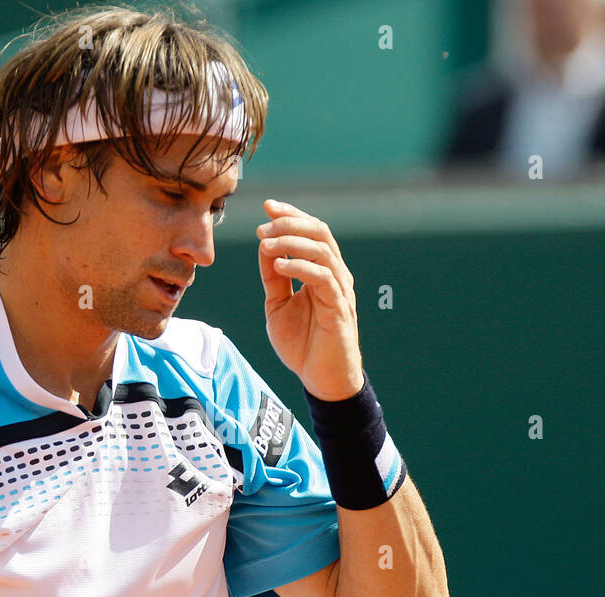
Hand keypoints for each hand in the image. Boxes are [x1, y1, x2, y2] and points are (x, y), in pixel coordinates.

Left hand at [255, 198, 364, 401]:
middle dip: (291, 222)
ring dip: (292, 242)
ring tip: (266, 243)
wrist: (321, 380)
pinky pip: (323, 278)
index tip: (267, 206)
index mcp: (322, 271)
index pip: (312, 232)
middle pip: (320, 233)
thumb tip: (264, 246)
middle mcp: (335, 275)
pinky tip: (279, 265)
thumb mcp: (277, 305)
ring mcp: (340, 291)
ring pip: (323, 251)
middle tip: (264, 225)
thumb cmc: (303, 345)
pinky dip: (300, 267)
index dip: (291, 215)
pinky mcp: (339, 309)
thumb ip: (273, 278)